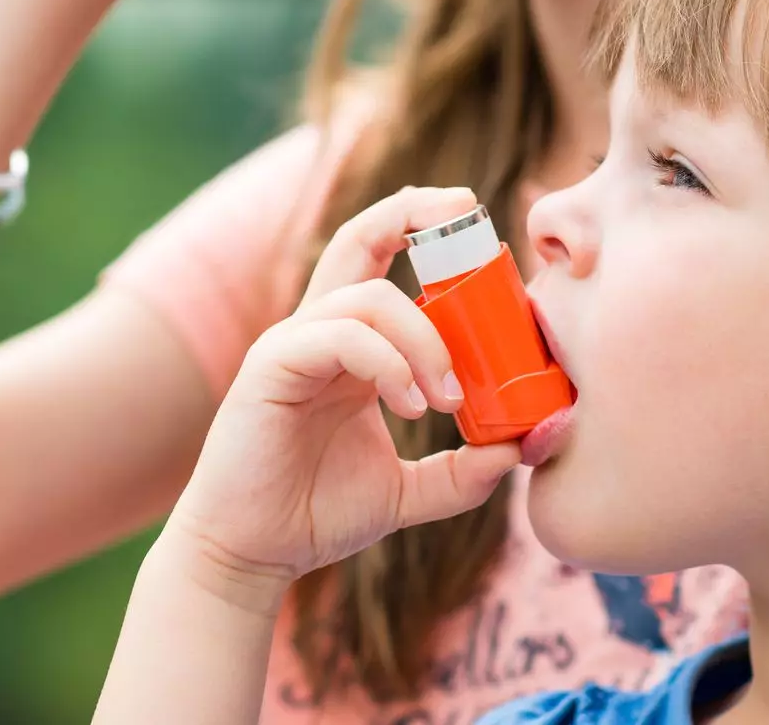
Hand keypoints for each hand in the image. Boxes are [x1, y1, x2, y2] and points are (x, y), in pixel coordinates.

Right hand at [164, 188, 523, 610]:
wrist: (250, 556)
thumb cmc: (316, 513)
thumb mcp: (408, 493)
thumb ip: (461, 473)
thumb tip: (518, 451)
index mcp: (351, 343)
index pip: (386, 258)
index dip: (431, 234)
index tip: (489, 242)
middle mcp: (320, 330)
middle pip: (360, 235)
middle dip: (416, 212)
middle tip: (470, 215)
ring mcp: (292, 344)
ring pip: (366, 298)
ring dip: (424, 339)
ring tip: (447, 398)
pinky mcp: (271, 367)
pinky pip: (337, 336)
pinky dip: (386, 362)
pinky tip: (411, 407)